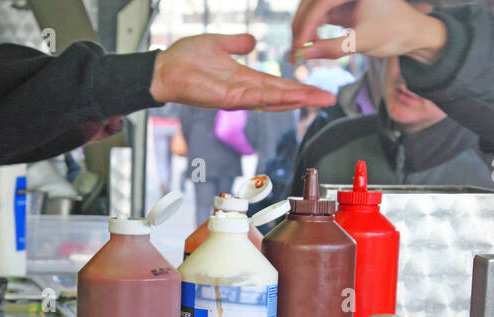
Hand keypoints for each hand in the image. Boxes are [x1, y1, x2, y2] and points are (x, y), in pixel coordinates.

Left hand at [151, 34, 334, 110]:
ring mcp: (237, 97)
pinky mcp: (228, 98)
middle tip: (329, 98)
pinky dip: (276, 97)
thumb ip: (238, 43)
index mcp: (244, 79)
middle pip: (281, 95)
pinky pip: (257, 97)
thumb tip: (254, 40)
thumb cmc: (185, 59)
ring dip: (297, 99)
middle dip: (306, 97)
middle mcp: (244, 91)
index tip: (317, 89)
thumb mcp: (219, 44)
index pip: (277, 84)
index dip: (298, 87)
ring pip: (274, 99)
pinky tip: (293, 96)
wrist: (164, 67)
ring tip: (319, 98)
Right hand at [291, 0, 446, 62]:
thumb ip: (332, 48)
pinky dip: (314, 29)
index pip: (323, 2)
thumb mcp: (362, 42)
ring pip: (315, 8)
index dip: (307, 24)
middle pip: (314, 2)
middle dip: (302, 25)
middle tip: (294, 49)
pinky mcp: (343, 4)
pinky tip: (309, 45)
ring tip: (299, 50)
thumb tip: (304, 54)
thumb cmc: (395, 33)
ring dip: (305, 28)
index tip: (298, 45)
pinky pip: (322, 14)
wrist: (414, 34)